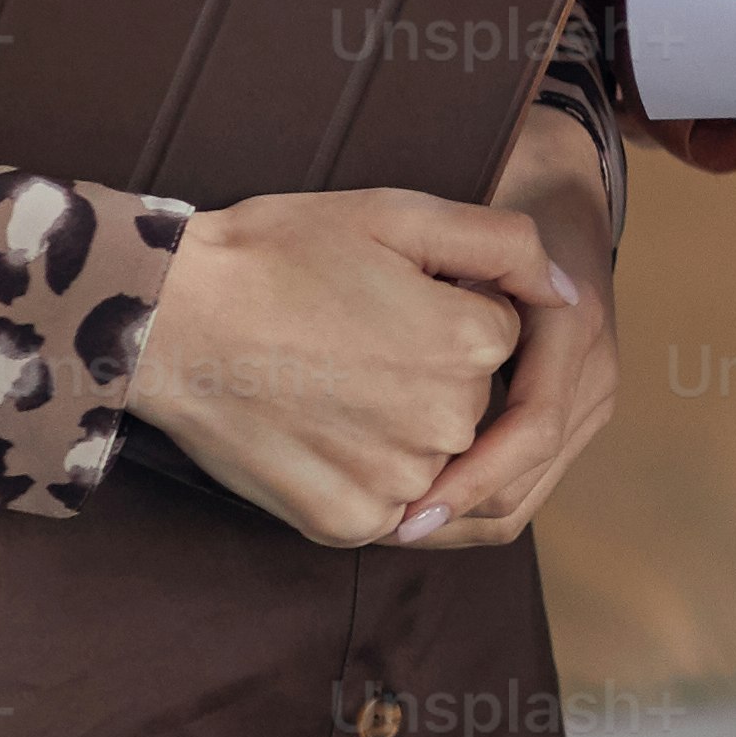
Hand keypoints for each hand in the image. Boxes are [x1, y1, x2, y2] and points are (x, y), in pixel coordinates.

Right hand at [126, 186, 577, 546]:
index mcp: (469, 344)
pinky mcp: (348, 522)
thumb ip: (503, 243)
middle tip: (343, 337)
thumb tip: (569, 288)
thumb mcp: (395, 214)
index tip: (376, 296)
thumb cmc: (276, 254)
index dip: (437, 306)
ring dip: (395, 425)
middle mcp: (447, 423)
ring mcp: (397, 481)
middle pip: (467, 397)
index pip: (492, 332)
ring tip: (324, 379)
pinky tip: (313, 425)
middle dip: (424, 367)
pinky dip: (358, 471)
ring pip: (429, 453)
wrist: (166, 322)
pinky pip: (385, 502)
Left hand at [382, 108, 621, 546]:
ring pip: (521, 502)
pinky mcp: (571, 420)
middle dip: (453, 517)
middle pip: (524, 486)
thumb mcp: (479, 225)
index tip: (404, 508)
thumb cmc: (502, 205)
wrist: (560, 196)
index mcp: (575, 331)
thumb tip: (434, 365)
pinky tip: (415, 498)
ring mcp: (589, 404)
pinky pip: (520, 487)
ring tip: (387, 522)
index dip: (467, 479)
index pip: (531, 430)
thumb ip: (468, 271)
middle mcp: (595, 377)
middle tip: (377, 526)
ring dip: (457, 520)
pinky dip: (467, 504)